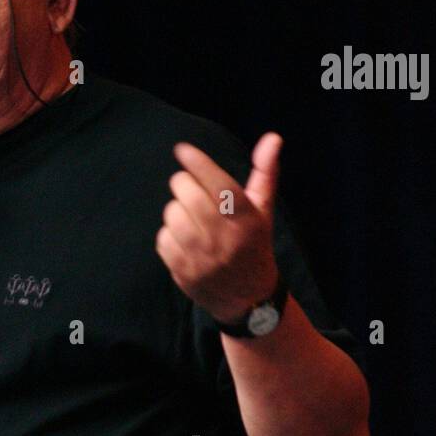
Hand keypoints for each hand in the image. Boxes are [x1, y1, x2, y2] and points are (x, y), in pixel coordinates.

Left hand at [155, 132, 282, 324]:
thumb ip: (265, 173)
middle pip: (187, 193)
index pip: (218, 184)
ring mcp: (202, 256)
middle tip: (189, 188)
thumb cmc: (253, 244)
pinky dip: (169, 234)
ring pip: (172, 213)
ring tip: (190, 218)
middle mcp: (224, 236)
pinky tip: (184, 240)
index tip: (182, 149)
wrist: (248, 298)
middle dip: (184, 184)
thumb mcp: (263, 211)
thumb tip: (273, 138)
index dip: (198, 163)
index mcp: (246, 218)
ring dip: (176, 210)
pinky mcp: (183, 271)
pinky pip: (163, 238)